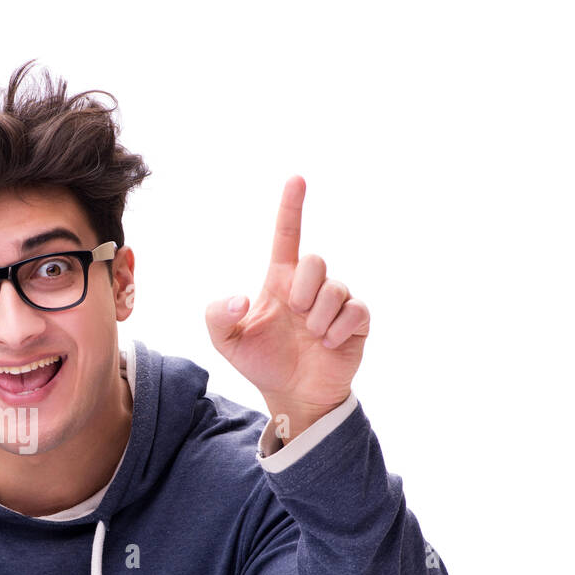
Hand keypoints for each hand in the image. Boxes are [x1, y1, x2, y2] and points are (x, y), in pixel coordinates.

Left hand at [204, 176, 368, 438]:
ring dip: (318, 317)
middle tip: (295, 314)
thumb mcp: (225, 342)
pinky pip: (355, 310)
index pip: (287, 236)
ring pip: (335, 288)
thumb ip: (218, 315)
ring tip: (311, 337)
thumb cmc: (261, 362)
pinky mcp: (357, 321)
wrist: (292, 395)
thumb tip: (242, 296)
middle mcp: (310, 286)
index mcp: (280, 281)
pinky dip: (337, 330)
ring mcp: (336, 302)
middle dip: (304, 288)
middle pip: (316, 260)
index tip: (296, 179)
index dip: (291, 208)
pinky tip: (328, 344)